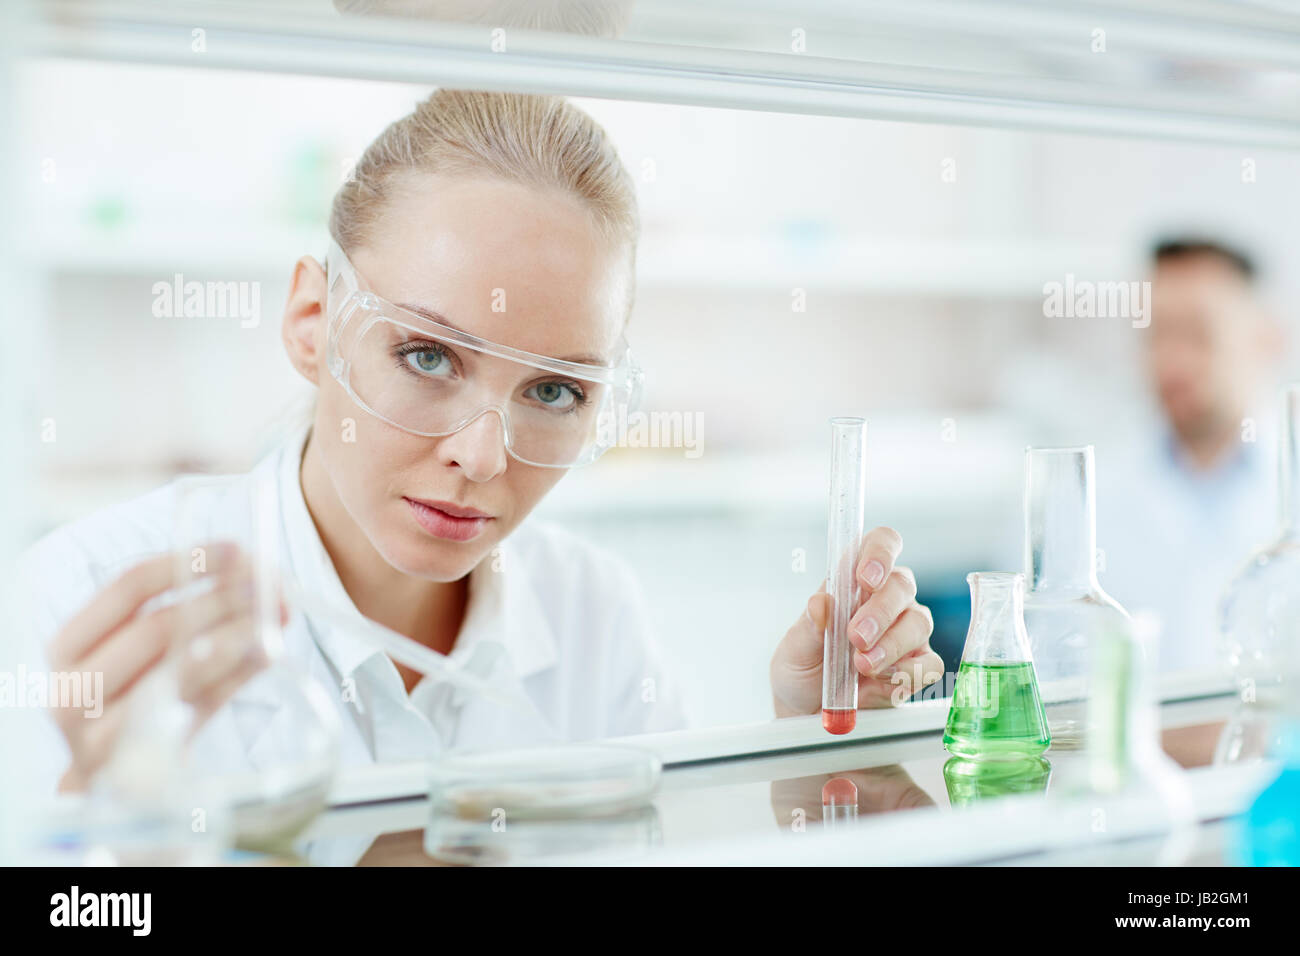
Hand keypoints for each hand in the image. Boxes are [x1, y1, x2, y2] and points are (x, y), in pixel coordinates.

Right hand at [48, 543, 273, 791]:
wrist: (111, 784)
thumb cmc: (130, 702)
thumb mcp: (138, 655)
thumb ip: (185, 612)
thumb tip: (254, 572)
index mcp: (69, 646)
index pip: (129, 586)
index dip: (189, 561)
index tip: (239, 549)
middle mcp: (77, 687)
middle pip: (161, 624)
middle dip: (225, 597)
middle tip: (273, 583)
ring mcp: (105, 730)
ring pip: (184, 665)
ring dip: (240, 631)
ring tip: (279, 612)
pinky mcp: (143, 761)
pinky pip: (203, 705)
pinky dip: (241, 672)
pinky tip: (271, 650)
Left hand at [770, 526, 942, 717]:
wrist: (807, 710)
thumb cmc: (802, 667)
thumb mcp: (795, 648)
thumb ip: (810, 627)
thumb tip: (821, 604)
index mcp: (855, 580)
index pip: (880, 544)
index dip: (879, 552)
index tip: (866, 577)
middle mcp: (886, 599)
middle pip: (901, 584)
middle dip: (880, 611)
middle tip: (856, 636)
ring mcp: (906, 632)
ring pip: (918, 623)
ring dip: (890, 644)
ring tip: (862, 665)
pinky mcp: (917, 666)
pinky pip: (929, 663)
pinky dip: (906, 673)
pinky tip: (881, 681)